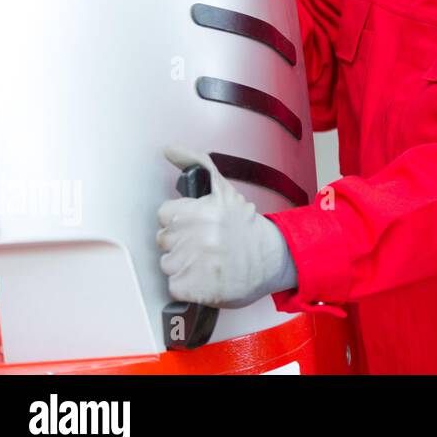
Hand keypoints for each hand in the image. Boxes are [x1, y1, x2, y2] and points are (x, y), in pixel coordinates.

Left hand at [156, 147, 297, 308]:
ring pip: (167, 263)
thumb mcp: (224, 190)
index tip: (196, 226)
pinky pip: (174, 285)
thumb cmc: (245, 227)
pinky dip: (188, 285)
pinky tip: (205, 276)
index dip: (179, 221)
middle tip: (204, 243)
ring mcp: (195, 264)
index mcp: (201, 212)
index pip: (164, 215)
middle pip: (163, 240)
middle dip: (180, 242)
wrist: (273, 259)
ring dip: (183, 264)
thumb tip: (168, 148)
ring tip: (206, 260)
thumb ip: (196, 164)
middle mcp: (197, 237)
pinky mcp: (194, 288)